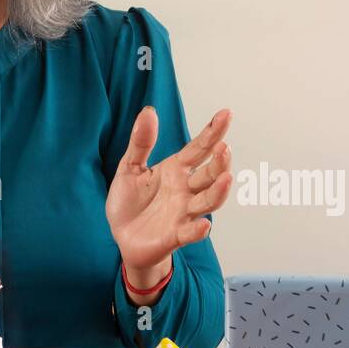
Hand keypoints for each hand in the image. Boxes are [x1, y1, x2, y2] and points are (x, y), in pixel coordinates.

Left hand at [105, 107, 233, 297]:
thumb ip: (141, 142)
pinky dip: (198, 230)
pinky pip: (189, 233)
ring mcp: (183, 213)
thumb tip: (149, 111)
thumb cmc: (130, 201)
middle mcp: (186, 190)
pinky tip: (204, 225)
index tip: (225, 114)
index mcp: (176, 170)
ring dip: (218, 191)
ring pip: (207, 201)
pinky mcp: (174, 236)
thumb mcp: (130, 167)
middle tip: (224, 148)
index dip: (212, 132)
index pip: (199, 148)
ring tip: (226, 178)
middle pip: (209, 174)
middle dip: (219, 162)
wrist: (122, 237)